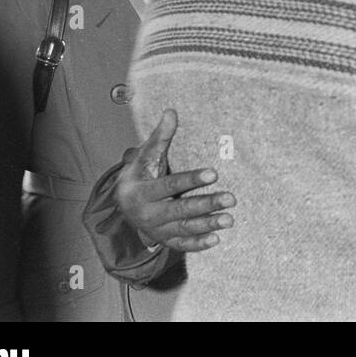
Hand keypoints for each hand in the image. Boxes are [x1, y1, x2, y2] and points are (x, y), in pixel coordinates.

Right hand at [115, 109, 234, 252]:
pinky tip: (216, 239)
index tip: (214, 173)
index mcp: (140, 191)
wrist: (124, 205)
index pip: (169, 185)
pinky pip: (182, 245)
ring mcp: (156, 230)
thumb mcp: (145, 156)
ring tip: (230, 219)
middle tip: (231, 198)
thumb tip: (172, 111)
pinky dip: (198, 244)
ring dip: (207, 224)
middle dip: (206, 204)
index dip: (191, 179)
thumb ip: (160, 137)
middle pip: (179, 209)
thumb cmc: (140, 175)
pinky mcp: (165, 240)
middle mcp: (147, 214)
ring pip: (184, 228)